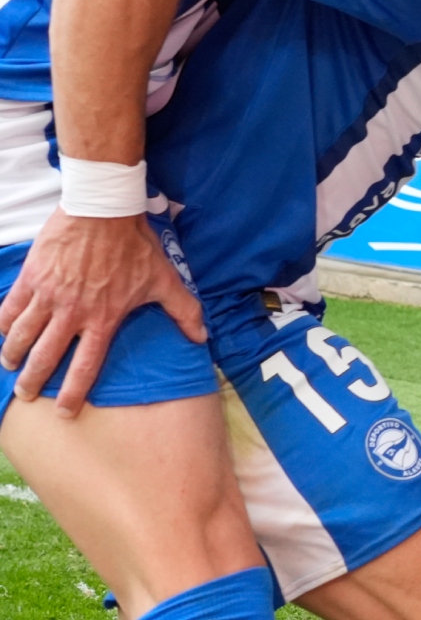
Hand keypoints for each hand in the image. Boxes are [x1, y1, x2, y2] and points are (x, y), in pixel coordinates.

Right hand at [0, 211, 206, 415]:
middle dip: (33, 381)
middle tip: (26, 394)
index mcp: (103, 318)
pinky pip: (9, 308)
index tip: (64, 412)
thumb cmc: (135, 245)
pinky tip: (2, 332)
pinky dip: (3, 323)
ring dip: (13, 354)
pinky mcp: (31, 277)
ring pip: (22, 336)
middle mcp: (72, 313)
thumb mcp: (164, 279)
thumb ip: (183, 310)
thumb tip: (201, 338)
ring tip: (10, 365)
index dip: (72, 392)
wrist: (104, 208)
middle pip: (46, 357)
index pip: (85, 365)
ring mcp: (48, 296)